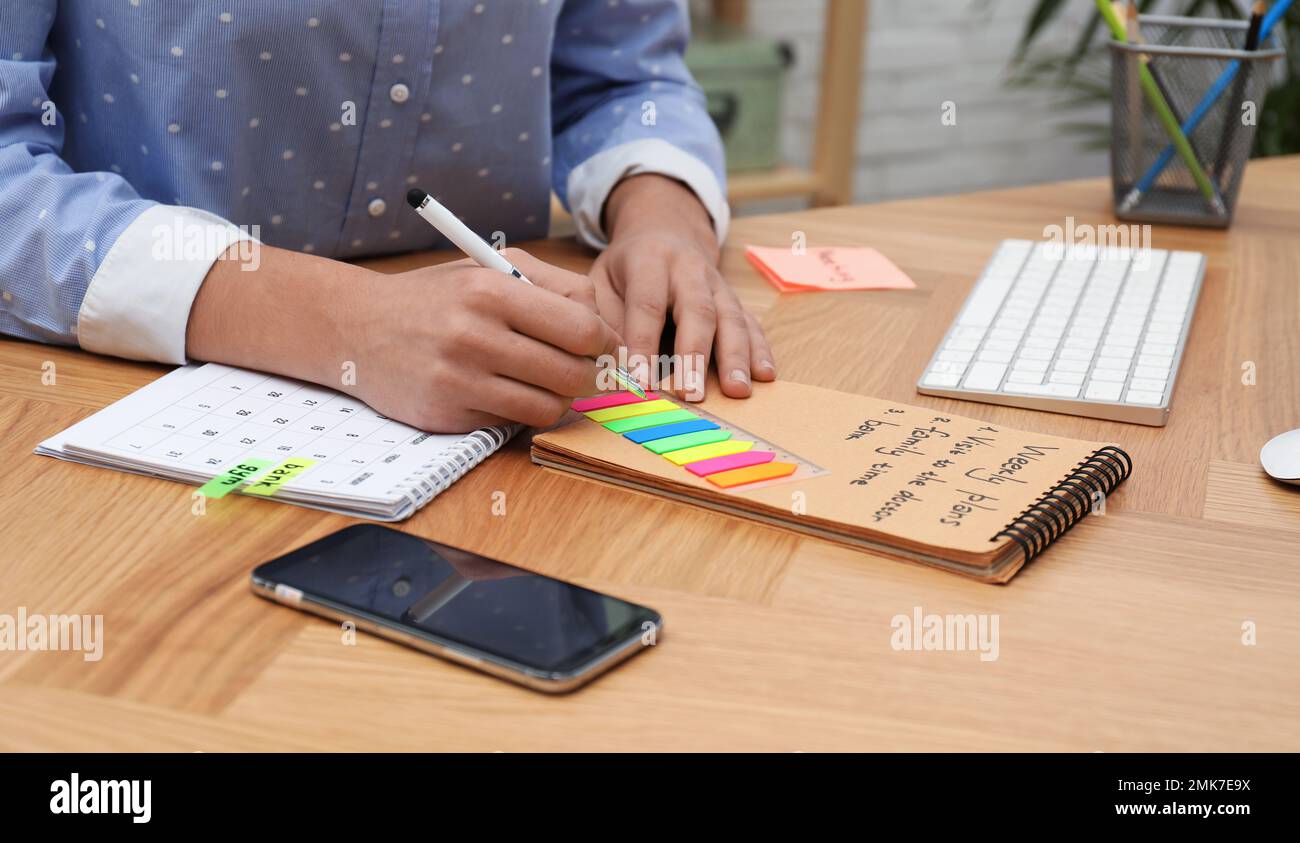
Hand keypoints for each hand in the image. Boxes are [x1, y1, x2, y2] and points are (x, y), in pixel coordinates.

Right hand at [188, 245, 619, 432]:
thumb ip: (551, 286)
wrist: (357, 328)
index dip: (601, 341)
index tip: (596, 344)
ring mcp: (459, 380)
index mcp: (491, 291)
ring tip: (538, 381)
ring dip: (553, 398)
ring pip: (547, 407)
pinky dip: (517, 411)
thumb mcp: (489, 269)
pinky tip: (500, 391)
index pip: (582, 329)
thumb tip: (603, 324)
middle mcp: (475, 335)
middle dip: (582, 374)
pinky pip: (511, 422)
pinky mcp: (448, 415)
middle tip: (571, 367)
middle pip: (571, 373)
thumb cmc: (436, 297)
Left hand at [591, 174, 774, 400]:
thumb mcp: (602, 278)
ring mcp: (718, 284)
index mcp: (650, 261)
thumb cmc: (628, 267)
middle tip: (693, 394)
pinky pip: (751, 323)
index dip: (643, 344)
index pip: (648, 305)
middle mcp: (689, 270)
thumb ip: (604, 317)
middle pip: (698, 312)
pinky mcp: (735, 299)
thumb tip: (608, 364)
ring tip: (737, 390)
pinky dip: (759, 349)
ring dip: (736, 357)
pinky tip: (764, 374)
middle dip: (696, 355)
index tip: (640, 382)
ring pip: (731, 318)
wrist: (665, 231)